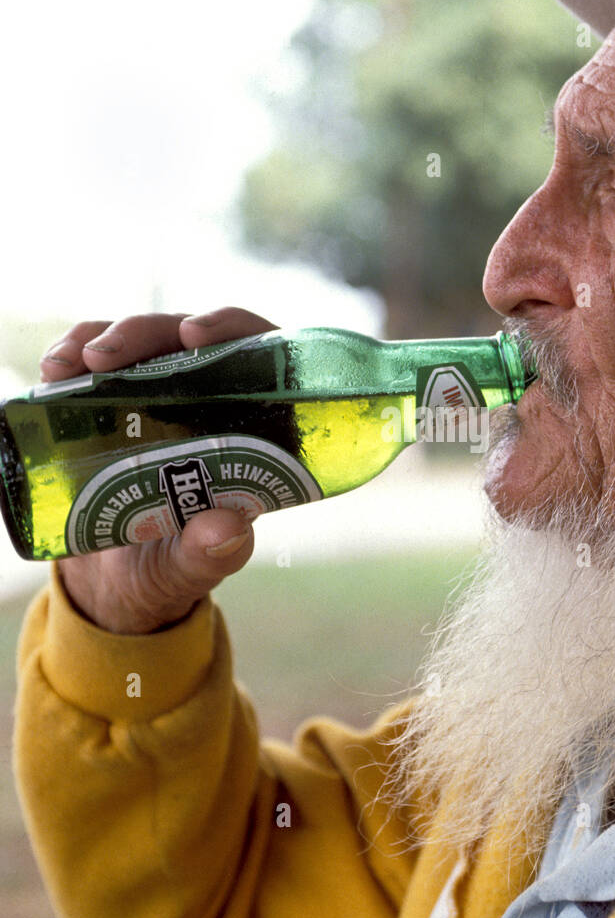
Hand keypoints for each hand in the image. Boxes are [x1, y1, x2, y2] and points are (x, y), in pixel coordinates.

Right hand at [39, 307, 277, 633]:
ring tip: (67, 364)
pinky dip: (72, 357)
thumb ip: (208, 557)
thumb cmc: (168, 570)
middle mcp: (208, 402)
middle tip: (105, 358)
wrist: (114, 587)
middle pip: (189, 340)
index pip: (258, 355)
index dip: (232, 330)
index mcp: (250, 430)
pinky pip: (96, 364)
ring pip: (139, 344)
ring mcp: (158, 397)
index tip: (195, 334)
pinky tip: (54, 370)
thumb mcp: (188, 571)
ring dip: (102, 338)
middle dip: (147, 333)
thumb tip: (228, 527)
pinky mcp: (113, 403)